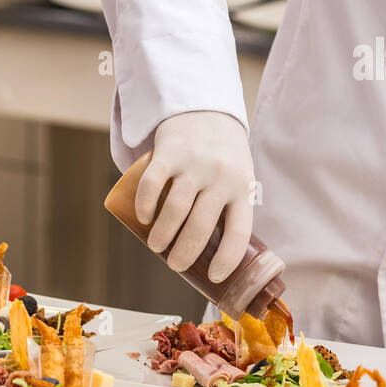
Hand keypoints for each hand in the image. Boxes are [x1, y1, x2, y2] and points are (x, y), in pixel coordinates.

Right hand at [135, 111, 254, 282]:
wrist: (208, 110)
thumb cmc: (224, 156)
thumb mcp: (239, 178)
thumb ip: (231, 208)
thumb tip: (217, 256)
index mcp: (242, 188)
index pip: (239, 231)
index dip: (227, 259)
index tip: (213, 277)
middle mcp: (220, 177)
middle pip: (201, 226)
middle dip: (184, 254)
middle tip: (175, 265)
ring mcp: (194, 164)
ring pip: (175, 209)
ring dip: (162, 235)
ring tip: (157, 246)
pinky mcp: (170, 152)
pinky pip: (153, 183)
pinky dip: (145, 205)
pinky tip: (143, 217)